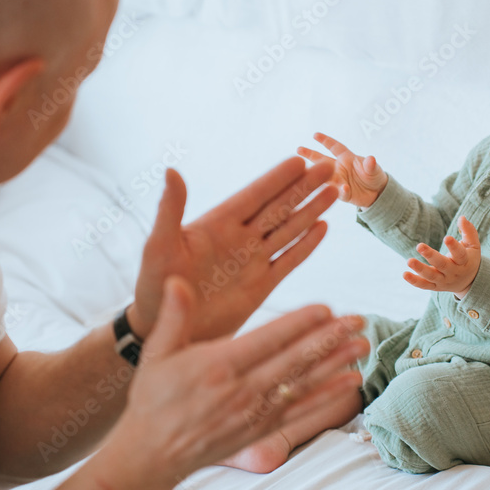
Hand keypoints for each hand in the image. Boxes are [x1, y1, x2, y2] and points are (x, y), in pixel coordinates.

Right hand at [116, 278, 368, 477]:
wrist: (151, 455)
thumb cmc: (153, 399)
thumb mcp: (156, 353)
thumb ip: (174, 316)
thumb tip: (177, 279)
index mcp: (218, 366)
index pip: (267, 340)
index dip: (299, 324)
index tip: (326, 307)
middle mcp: (242, 390)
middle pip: (294, 360)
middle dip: (329, 339)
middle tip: (359, 320)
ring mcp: (255, 413)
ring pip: (304, 384)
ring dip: (336, 364)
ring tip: (363, 346)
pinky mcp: (261, 431)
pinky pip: (302, 412)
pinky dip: (329, 397)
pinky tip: (351, 383)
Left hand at [130, 158, 337, 341]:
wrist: (165, 329)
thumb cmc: (154, 285)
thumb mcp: (159, 245)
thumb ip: (170, 209)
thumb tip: (171, 170)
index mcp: (217, 224)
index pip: (255, 195)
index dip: (277, 178)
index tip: (300, 160)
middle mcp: (240, 238)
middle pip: (280, 207)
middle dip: (304, 187)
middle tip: (329, 167)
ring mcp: (253, 261)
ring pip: (289, 229)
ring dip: (312, 210)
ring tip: (335, 191)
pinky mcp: (261, 286)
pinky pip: (289, 261)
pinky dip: (306, 245)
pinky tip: (323, 228)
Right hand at [297, 132, 387, 207]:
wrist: (377, 193)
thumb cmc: (373, 176)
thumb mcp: (374, 169)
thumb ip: (370, 165)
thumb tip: (371, 159)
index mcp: (346, 158)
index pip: (334, 147)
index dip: (325, 141)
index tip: (315, 135)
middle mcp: (339, 168)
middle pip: (322, 160)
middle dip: (310, 155)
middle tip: (298, 150)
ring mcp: (339, 181)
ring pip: (324, 178)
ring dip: (318, 175)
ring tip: (309, 173)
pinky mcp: (342, 194)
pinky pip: (338, 192)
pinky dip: (341, 191)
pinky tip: (344, 188)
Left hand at [403, 216, 480, 296]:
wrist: (469, 282)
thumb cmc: (469, 258)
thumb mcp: (473, 245)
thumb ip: (469, 231)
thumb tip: (462, 217)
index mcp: (464, 262)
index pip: (459, 254)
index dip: (453, 246)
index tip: (446, 237)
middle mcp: (453, 272)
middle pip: (442, 265)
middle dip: (430, 256)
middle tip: (419, 246)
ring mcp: (443, 280)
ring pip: (431, 276)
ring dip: (419, 269)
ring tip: (409, 261)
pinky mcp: (435, 286)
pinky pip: (424, 285)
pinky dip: (414, 281)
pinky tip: (404, 274)